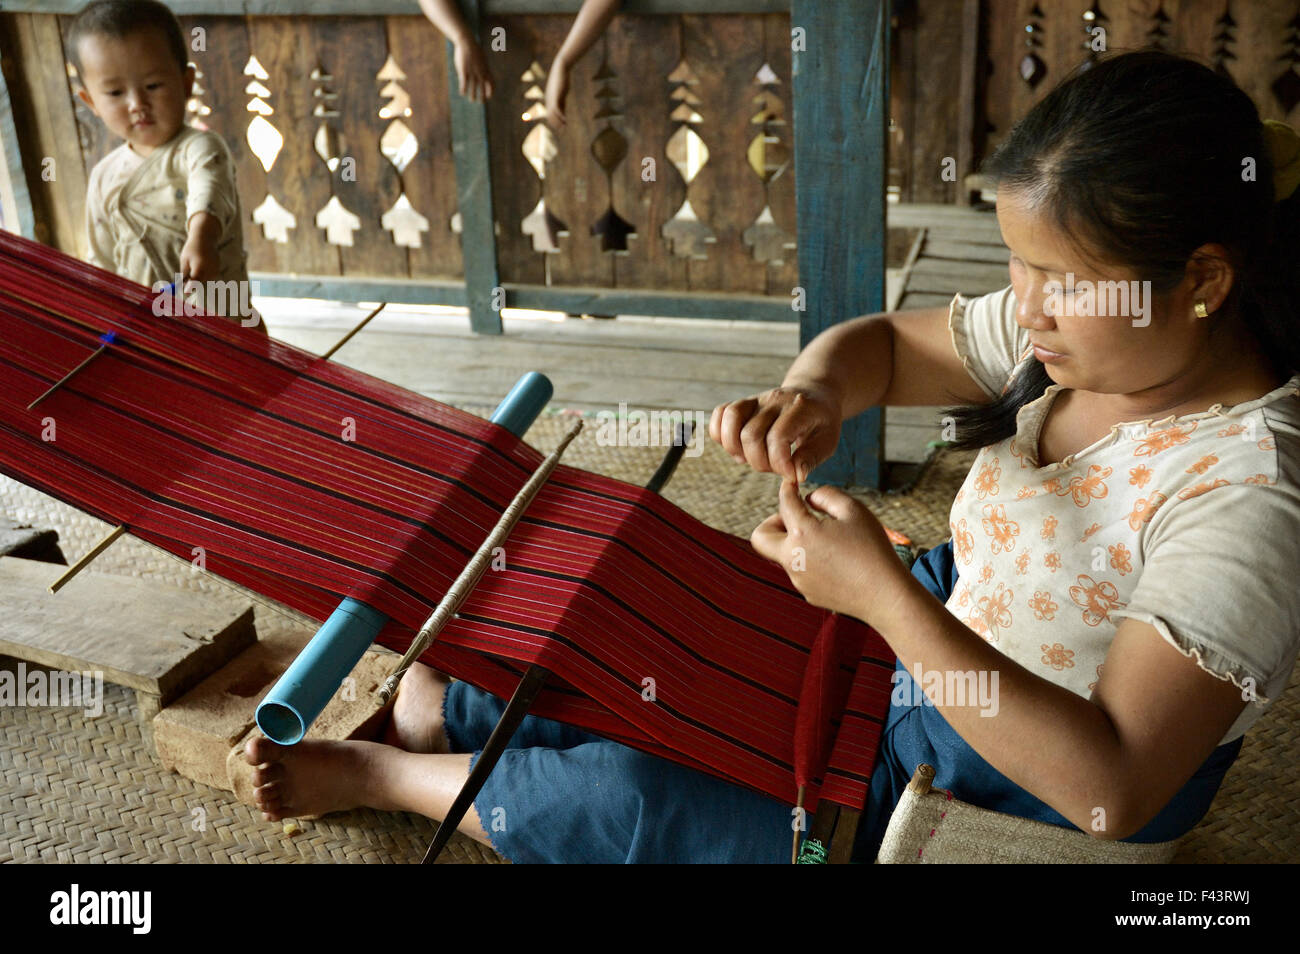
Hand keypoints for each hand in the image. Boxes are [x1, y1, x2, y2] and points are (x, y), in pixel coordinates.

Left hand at [179, 232, 217, 282]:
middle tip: (186, 281)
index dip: (190, 287)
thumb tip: (183, 286)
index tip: (185, 292)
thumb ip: (185, 273)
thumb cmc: (191, 250)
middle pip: (199, 282)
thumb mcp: (184, 260)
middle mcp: (209, 269)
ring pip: (204, 279)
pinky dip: (204, 274)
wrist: (205, 239)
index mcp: (199, 266)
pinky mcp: (217, 270)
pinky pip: (208, 276)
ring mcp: (215, 270)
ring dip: (198, 277)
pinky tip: (203, 263)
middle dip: (193, 283)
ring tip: (196, 264)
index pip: (195, 281)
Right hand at [454, 40, 493, 101]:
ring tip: (472, 100)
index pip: (491, 83)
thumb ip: (482, 65)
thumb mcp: (481, 58)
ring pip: (473, 87)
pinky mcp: (464, 71)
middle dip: (483, 96)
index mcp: (485, 69)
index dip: (491, 90)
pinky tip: (462, 93)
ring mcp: (472, 72)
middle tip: (481, 102)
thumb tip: (483, 70)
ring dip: (473, 95)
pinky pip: (464, 83)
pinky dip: (463, 89)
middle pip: (483, 87)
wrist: (467, 42)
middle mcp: (480, 72)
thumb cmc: (473, 49)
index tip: (490, 96)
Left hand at [544, 59, 569, 127]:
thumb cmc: (562, 79)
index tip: (562, 127)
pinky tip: (565, 120)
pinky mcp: (555, 96)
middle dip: (556, 124)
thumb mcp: (562, 92)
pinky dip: (560, 116)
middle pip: (550, 116)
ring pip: (552, 114)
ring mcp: (551, 99)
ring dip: (558, 122)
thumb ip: (561, 101)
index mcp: (549, 100)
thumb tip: (562, 109)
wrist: (561, 69)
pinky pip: (556, 109)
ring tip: (564, 127)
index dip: (555, 121)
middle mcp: (548, 100)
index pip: (550, 114)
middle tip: (562, 130)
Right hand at [709, 385, 840, 480]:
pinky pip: (720, 413)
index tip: (789, 474)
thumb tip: (794, 476)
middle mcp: (775, 400)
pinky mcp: (744, 403)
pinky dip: (720, 433)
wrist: (815, 394)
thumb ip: (810, 459)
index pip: (778, 437)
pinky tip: (738, 448)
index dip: (779, 463)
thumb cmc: (821, 422)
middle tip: (773, 467)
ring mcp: (756, 399)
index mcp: (800, 408)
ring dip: (735, 448)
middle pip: (751, 434)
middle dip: (759, 462)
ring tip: (750, 458)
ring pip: (730, 419)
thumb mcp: (828, 441)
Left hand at [751, 479, 908, 621]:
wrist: (886, 595)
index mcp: (802, 533)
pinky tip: (838, 561)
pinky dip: (811, 561)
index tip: (791, 484)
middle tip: (795, 519)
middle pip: (761, 536)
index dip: (788, 489)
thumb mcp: (854, 510)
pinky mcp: (808, 593)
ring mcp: (798, 578)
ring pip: (785, 554)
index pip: (785, 503)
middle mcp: (792, 558)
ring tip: (830, 540)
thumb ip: (825, 495)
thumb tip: (808, 499)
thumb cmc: (872, 549)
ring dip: (798, 542)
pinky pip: (801, 571)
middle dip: (772, 522)